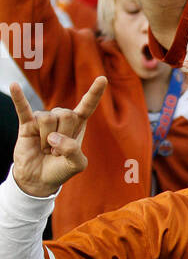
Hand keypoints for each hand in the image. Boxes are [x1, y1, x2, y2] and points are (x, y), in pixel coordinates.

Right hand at [10, 77, 106, 197]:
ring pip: (48, 119)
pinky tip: (14, 85)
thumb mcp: (76, 164)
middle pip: (67, 115)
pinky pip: (23, 109)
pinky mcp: (27, 124)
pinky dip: (18, 98)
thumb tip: (54, 137)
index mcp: (77, 125)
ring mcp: (43, 120)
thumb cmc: (60, 169)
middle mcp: (60, 118)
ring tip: (46, 149)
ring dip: (47, 140)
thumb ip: (73, 151)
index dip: (94, 94)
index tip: (102, 79)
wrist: (39, 180)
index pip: (87, 106)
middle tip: (57, 151)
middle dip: (64, 136)